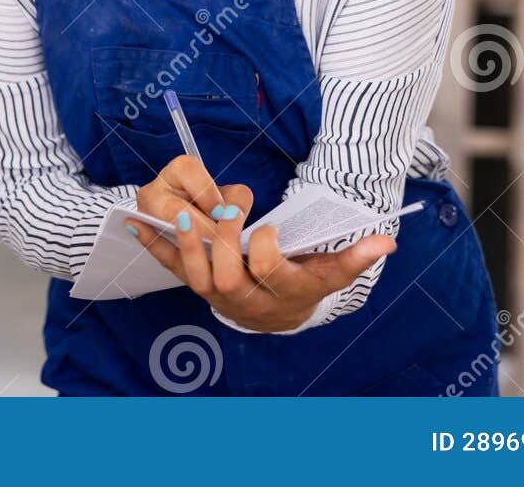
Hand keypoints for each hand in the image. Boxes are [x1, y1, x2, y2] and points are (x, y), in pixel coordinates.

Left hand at [127, 158, 395, 331]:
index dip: (264, 247)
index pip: (268, 271)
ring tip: (181, 215)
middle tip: (225, 208)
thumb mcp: (332, 272)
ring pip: (196, 278)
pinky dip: (152, 246)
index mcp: (281, 292)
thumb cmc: (306, 284)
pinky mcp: (197, 284)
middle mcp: (246, 299)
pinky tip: (134, 224)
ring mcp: (218, 295)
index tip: (266, 227)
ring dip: (185, 246)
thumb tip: (388, 241)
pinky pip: (171, 268)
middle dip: (224, 240)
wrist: (278, 315)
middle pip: (227, 275)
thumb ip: (355, 256)